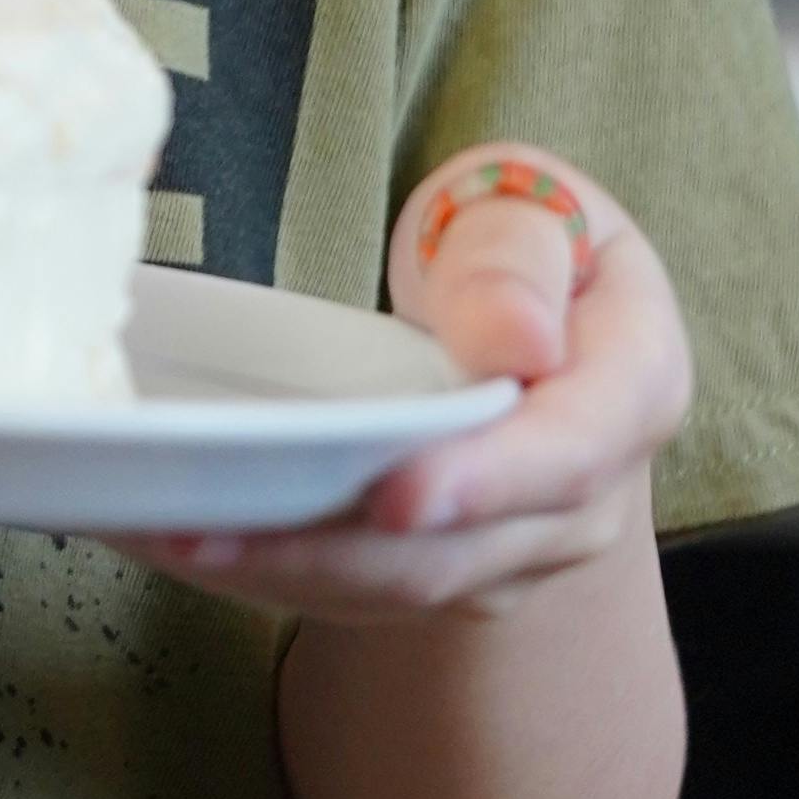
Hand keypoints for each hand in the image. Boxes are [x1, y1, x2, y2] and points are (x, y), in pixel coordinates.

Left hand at [124, 147, 690, 629]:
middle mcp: (586, 498)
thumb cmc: (522, 241)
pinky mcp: (447, 570)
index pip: (567, 454)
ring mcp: (515, 548)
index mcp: (630, 389)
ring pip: (399, 586)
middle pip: (464, 548)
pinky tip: (183, 542)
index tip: (395, 495)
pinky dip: (270, 571)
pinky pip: (359, 590)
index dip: (482, 482)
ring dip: (279, 572)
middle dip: (332, 550)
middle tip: (212, 534)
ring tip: (168, 538)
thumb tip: (519, 343)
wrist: (529, 306)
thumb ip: (517, 262)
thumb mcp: (531, 208)